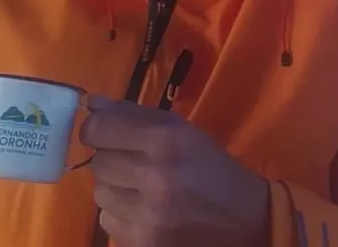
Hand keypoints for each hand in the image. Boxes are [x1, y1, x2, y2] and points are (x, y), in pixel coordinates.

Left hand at [80, 95, 269, 246]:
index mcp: (167, 140)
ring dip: (116, 189)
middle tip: (135, 164)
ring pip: (99, 193)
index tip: (104, 133)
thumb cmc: (213, 169)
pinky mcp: (143, 243)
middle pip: (98, 162)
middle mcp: (154, 176)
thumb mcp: (183, 132)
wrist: (246, 221)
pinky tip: (146, 212)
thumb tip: (91, 104)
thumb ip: (135, 115)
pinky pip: (107, 221)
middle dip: (112, 160)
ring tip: (142, 190)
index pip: (98, 128)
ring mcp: (147, 215)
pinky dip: (122, 215)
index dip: (96, 129)